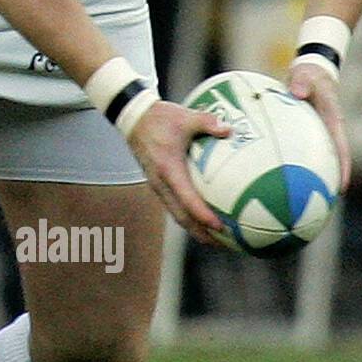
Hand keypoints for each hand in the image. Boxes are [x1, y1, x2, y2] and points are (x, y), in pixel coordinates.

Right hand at [127, 100, 230, 245]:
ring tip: (216, 239)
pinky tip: (203, 217)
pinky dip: (189, 216)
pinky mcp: (158, 183)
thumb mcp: (184, 117)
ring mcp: (158, 185)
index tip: (220, 227)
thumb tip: (229, 130)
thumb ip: (207, 122)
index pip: (187, 199)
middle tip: (225, 244)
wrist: (132, 118)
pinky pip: (174, 206)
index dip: (203, 215)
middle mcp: (161, 183)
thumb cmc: (158, 118)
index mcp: (168, 170)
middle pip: (181, 217)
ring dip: (195, 229)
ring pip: (177, 215)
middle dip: (202, 234)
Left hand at [288, 62, 350, 191]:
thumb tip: (296, 90)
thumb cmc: (310, 75)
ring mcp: (316, 136)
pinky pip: (297, 153)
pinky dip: (289, 164)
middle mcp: (326, 133)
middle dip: (327, 183)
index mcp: (333, 122)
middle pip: (329, 162)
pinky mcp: (305, 135)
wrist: (310, 73)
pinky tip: (273, 178)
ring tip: (295, 200)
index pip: (341, 149)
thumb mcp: (306, 74)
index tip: (341, 186)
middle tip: (320, 203)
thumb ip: (301, 81)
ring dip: (308, 178)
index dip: (342, 168)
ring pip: (314, 161)